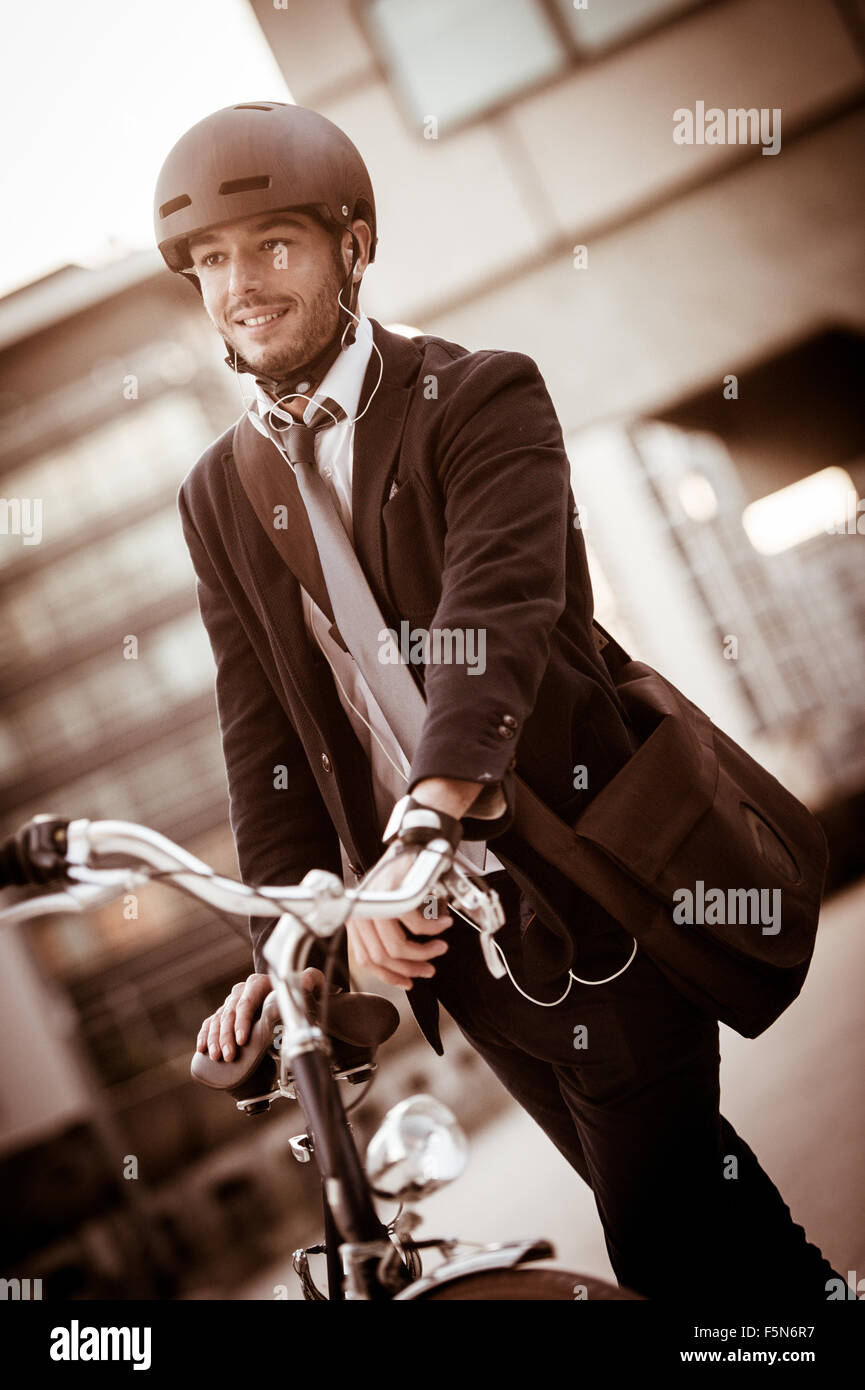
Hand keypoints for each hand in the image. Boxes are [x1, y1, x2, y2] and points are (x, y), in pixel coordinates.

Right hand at [196, 967, 324, 1061]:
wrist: (289, 999)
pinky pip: (210, 1023)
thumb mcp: (307, 986)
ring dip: (215, 1039)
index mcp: (258, 984)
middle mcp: (242, 992)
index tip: (243, 1040)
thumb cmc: (298, 994)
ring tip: (217, 1057)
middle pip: (229, 1014)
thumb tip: (306, 981)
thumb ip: (310, 981)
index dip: (242, 1022)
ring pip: (217, 1019)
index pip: (245, 1003)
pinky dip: (205, 1035)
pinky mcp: (225, 1015)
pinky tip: (203, 1048)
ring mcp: (232, 1003)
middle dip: (227, 1036)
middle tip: (229, 1055)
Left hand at [347, 849, 452, 989]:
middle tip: (430, 967)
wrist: (416, 844)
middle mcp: (361, 911)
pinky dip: (434, 930)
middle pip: (383, 956)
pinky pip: (415, 925)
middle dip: (411, 968)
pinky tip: (444, 924)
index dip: (389, 976)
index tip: (409, 982)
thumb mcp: (389, 909)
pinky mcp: (394, 892)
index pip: (366, 959)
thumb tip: (403, 970)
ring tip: (440, 947)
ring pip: (396, 946)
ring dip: (424, 952)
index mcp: (356, 919)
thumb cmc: (404, 876)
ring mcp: (377, 901)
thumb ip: (388, 935)